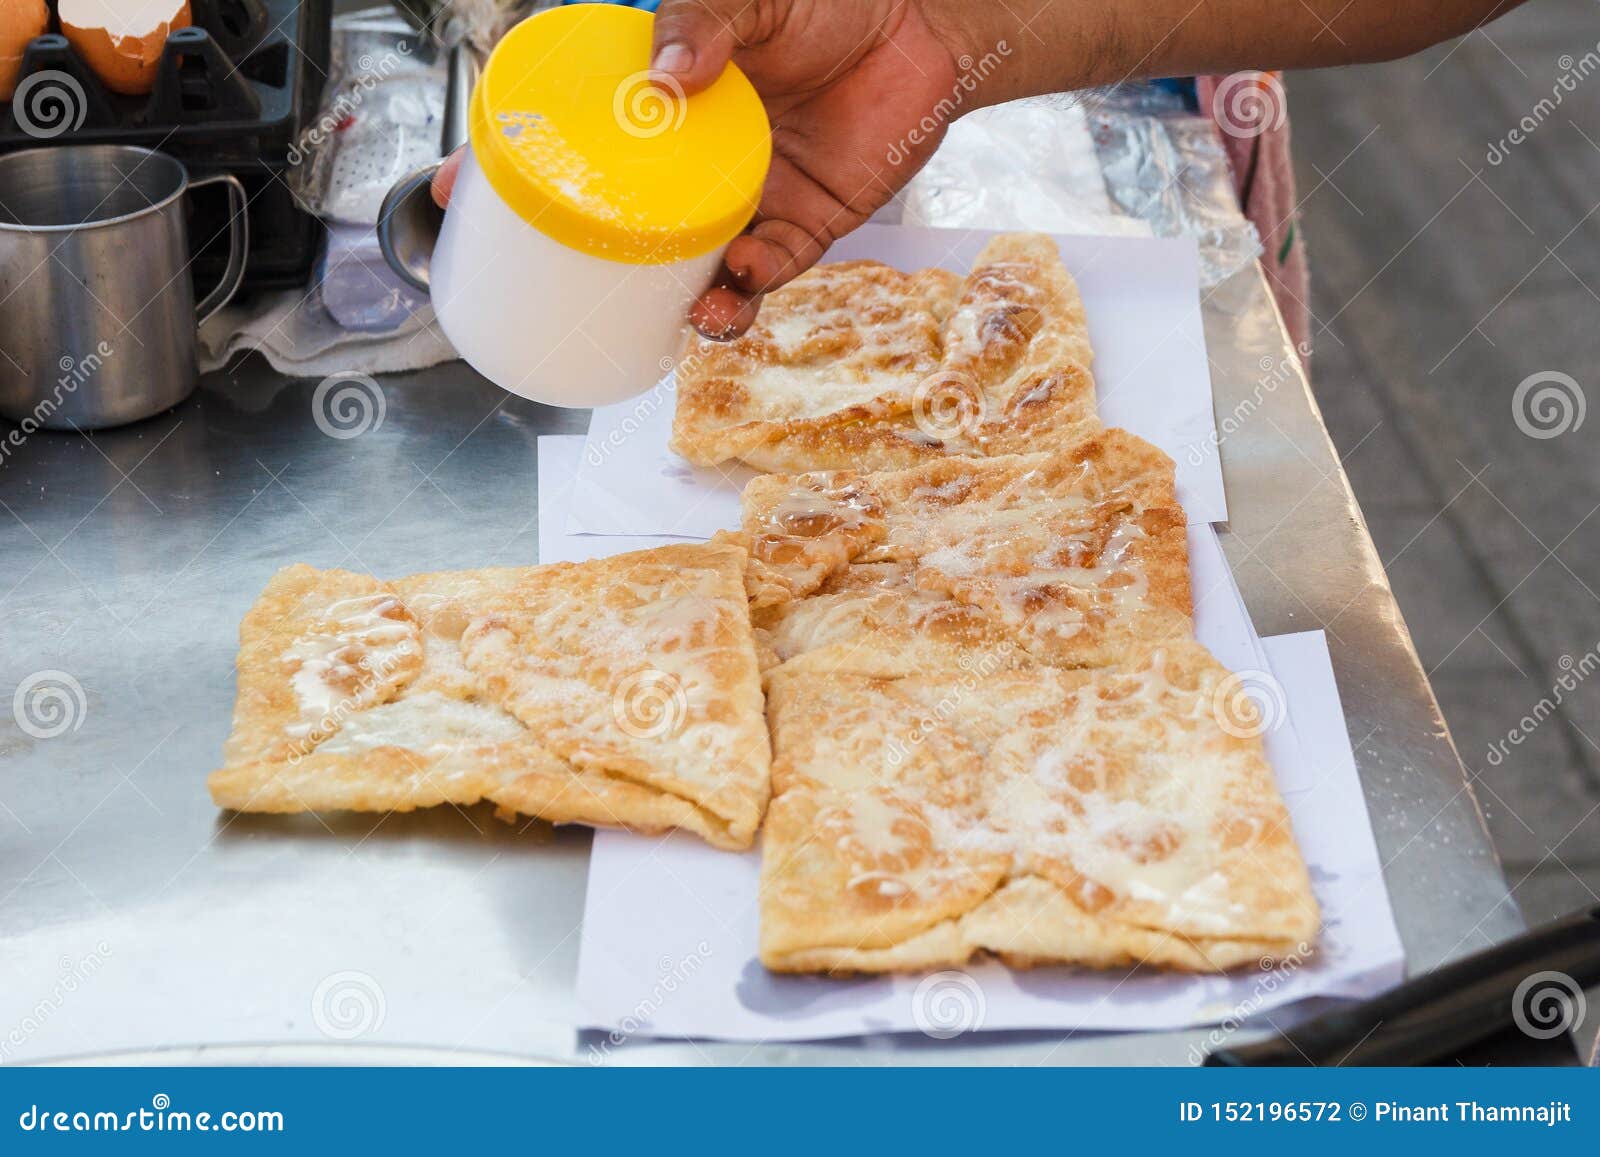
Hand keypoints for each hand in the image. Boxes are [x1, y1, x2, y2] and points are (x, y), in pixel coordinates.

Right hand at [431, 1, 968, 338]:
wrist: (925, 28)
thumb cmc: (828, 3)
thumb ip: (705, 20)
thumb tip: (664, 75)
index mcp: (665, 109)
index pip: (576, 138)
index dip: (516, 166)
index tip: (455, 187)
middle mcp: (696, 163)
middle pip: (621, 221)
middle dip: (575, 258)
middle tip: (535, 273)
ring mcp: (746, 199)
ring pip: (693, 266)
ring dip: (678, 299)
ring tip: (679, 311)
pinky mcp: (804, 227)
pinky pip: (767, 271)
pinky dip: (749, 286)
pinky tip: (735, 287)